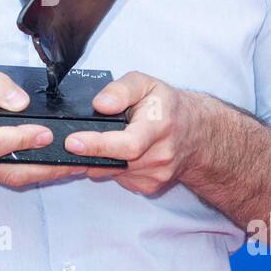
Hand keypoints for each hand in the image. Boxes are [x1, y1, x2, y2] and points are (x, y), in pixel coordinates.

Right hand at [0, 61, 88, 196]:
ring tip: (69, 163)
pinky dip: (18, 171)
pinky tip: (34, 161)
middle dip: (47, 167)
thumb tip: (22, 102)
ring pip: (8, 179)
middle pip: (8, 171)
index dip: (23, 141)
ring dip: (40, 173)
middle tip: (78, 160)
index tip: (48, 134)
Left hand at [62, 71, 204, 194]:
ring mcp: (156, 174)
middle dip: (88, 153)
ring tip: (103, 141)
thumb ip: (121, 90)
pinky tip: (120, 154)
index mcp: (159, 125)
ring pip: (112, 172)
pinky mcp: (149, 186)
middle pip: (115, 161)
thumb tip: (100, 104)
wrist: (197, 134)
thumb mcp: (146, 84)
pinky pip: (119, 179)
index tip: (73, 142)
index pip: (127, 144)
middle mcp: (160, 154)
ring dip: (100, 159)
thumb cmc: (168, 107)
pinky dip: (112, 167)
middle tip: (73, 143)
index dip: (98, 145)